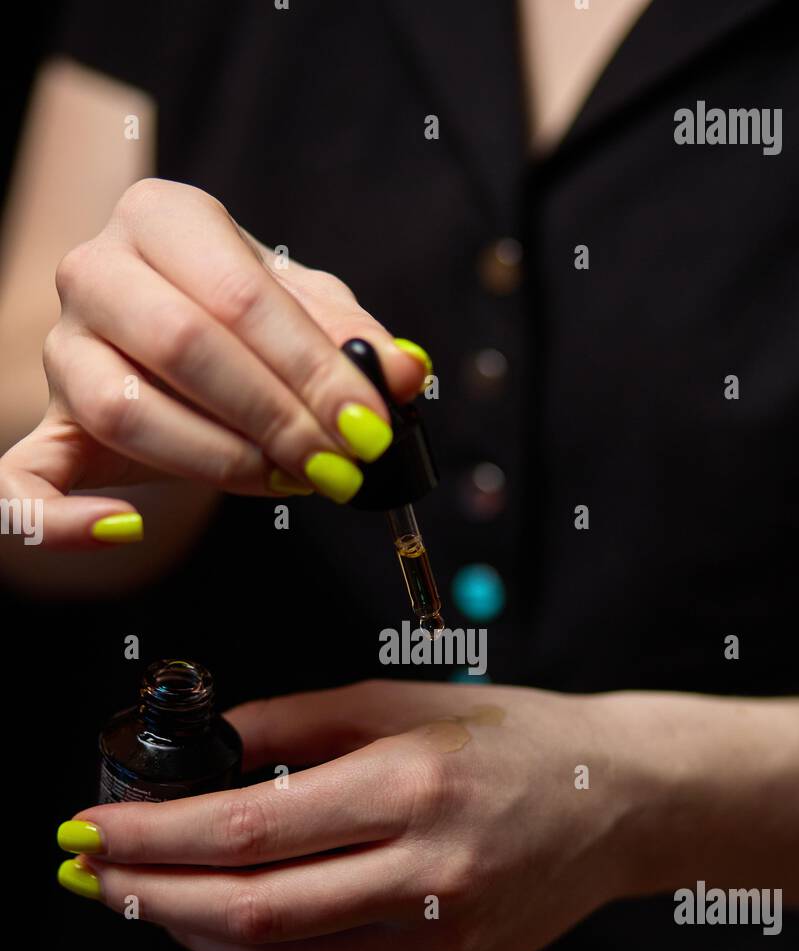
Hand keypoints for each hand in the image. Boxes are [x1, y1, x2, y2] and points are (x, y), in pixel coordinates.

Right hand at [1, 178, 429, 548]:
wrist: (172, 337)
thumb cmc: (243, 318)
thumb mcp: (306, 309)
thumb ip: (354, 337)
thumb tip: (404, 372)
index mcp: (162, 219)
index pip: (239, 295)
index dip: (311, 369)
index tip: (369, 427)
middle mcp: (96, 271)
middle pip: (182, 346)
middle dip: (275, 417)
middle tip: (339, 465)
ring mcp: (61, 351)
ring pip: (123, 412)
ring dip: (218, 461)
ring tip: (286, 482)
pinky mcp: (45, 426)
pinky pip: (24, 481)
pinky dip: (64, 520)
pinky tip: (126, 529)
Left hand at [56, 681, 649, 950]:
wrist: (621, 805)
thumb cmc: (518, 738)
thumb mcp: (405, 700)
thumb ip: (295, 722)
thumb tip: (205, 746)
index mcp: (413, 788)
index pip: (250, 830)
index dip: (152, 836)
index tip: (89, 829)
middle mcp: (426, 875)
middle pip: (251, 913)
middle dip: (148, 897)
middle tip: (92, 874)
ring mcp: (439, 939)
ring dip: (193, 939)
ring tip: (151, 899)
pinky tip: (224, 935)